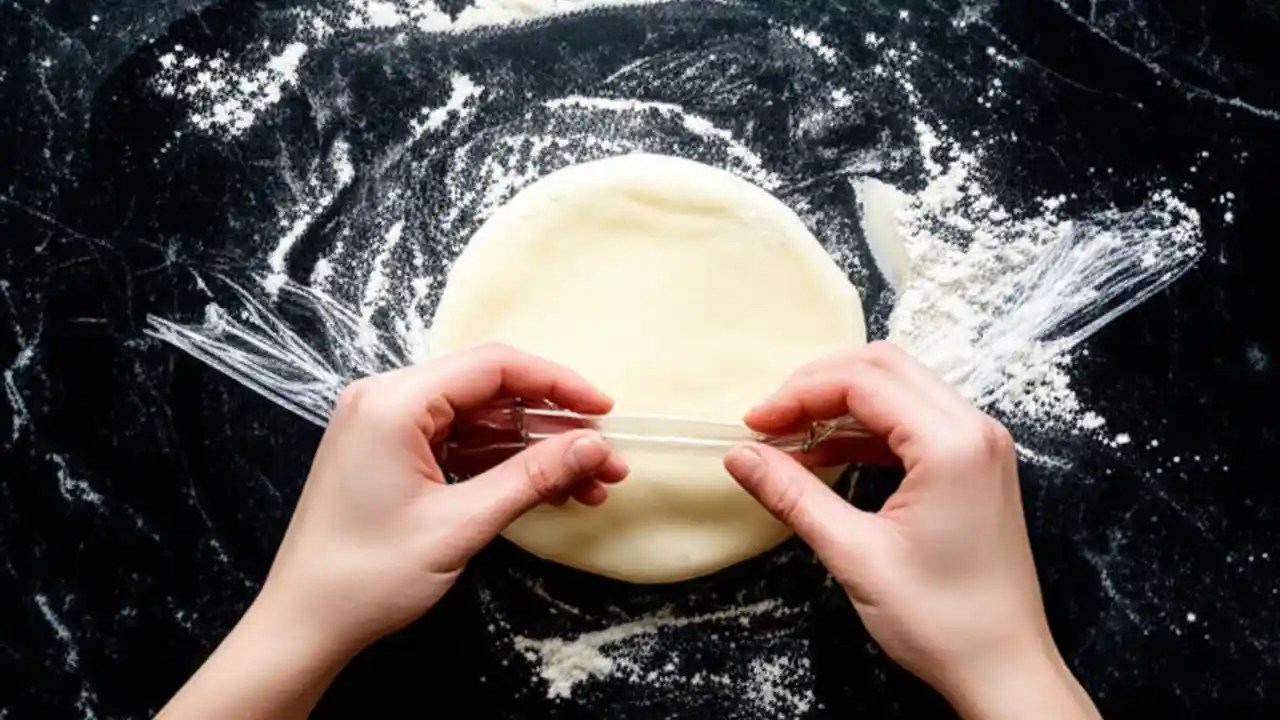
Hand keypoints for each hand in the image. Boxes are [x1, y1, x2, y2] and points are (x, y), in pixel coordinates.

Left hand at [159, 344, 627, 718]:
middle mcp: (387, 401)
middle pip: (490, 391)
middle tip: (604, 459)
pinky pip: (460, 444)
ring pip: (482, 421)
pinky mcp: (391, 455)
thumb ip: (531, 477)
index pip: (493, 366)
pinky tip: (548, 490)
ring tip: (588, 484)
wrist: (304, 624)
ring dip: (534, 451)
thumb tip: (593, 446)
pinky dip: (503, 465)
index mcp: (393, 402)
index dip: (557, 383)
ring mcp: (387, 428)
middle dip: (553, 426)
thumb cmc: (367, 576)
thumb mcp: (461, 524)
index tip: (604, 409)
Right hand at [723, 342, 1097, 719]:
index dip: (799, 394)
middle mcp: (974, 430)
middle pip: (884, 367)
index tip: (755, 424)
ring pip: (899, 388)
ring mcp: (980, 445)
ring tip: (789, 439)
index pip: (863, 382)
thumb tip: (741, 456)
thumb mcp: (854, 555)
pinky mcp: (975, 465)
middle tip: (770, 421)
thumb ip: (793, 495)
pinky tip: (826, 454)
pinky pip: (913, 421)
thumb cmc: (942, 621)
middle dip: (818, 385)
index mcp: (952, 444)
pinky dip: (865, 428)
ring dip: (840, 403)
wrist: (1003, 669)